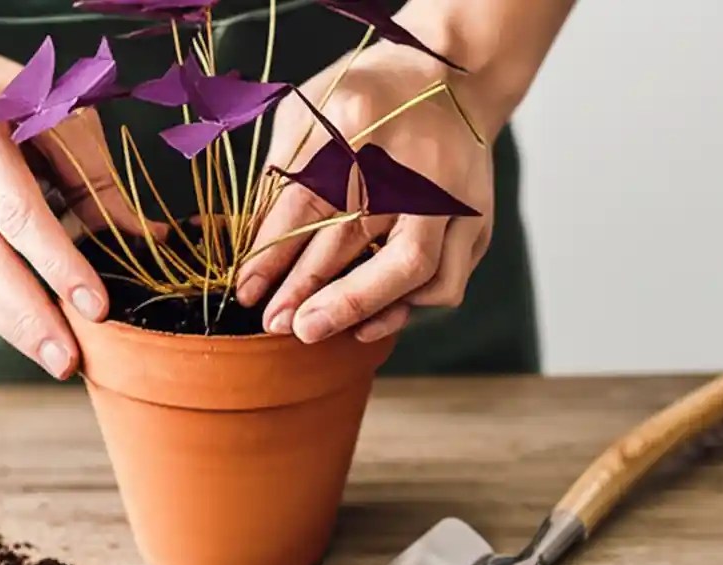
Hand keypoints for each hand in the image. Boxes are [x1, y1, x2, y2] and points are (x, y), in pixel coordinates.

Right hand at [0, 40, 152, 378]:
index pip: (18, 212)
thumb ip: (90, 172)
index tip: (96, 306)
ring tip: (54, 359)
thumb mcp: (42, 108)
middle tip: (72, 361)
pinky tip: (26, 332)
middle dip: (31, 318)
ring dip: (11, 328)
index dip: (59, 264)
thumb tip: (147, 236)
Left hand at [237, 41, 494, 344]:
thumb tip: (257, 244)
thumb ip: (285, 169)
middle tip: (275, 322)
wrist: (454, 77)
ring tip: (312, 330)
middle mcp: (412, 160)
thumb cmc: (369, 96)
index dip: (272, 252)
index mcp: (361, 121)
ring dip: (356, 305)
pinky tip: (367, 324)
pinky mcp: (475, 221)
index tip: (247, 289)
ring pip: (409, 266)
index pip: (307, 199)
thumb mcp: (312, 109)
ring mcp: (451, 193)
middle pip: (352, 235)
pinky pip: (445, 280)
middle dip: (305, 288)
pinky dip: (406, 308)